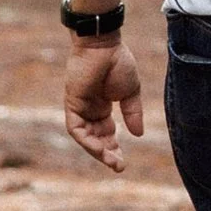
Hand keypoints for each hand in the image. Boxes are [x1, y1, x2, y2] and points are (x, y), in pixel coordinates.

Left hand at [64, 36, 144, 171]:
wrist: (103, 44)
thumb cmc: (118, 62)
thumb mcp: (130, 91)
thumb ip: (133, 112)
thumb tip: (138, 134)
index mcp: (103, 105)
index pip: (106, 133)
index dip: (114, 147)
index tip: (123, 161)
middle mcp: (89, 109)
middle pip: (96, 138)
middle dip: (107, 153)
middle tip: (118, 166)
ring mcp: (80, 108)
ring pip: (85, 137)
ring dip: (97, 151)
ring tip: (112, 161)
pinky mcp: (72, 105)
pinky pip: (76, 129)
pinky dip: (87, 140)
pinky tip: (100, 148)